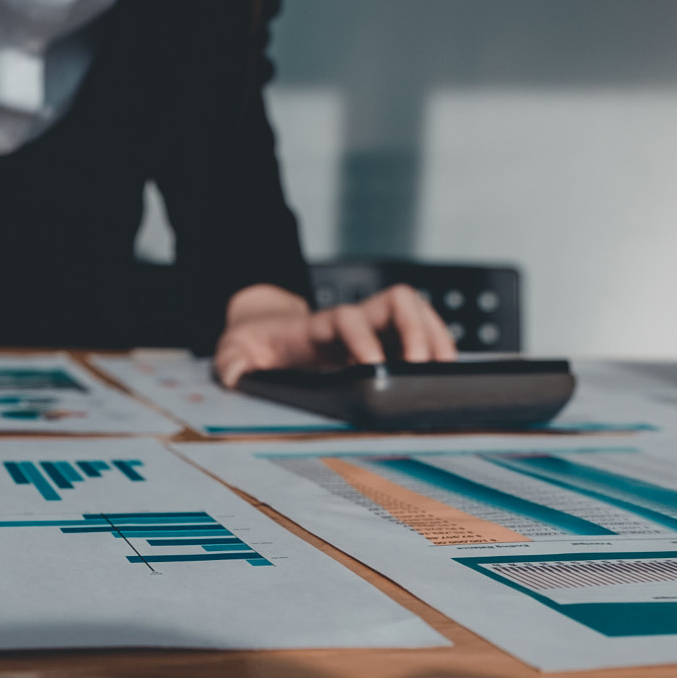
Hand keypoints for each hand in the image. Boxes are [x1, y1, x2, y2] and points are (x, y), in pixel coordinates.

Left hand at [213, 283, 457, 386]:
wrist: (266, 329)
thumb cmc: (256, 343)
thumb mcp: (235, 351)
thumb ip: (231, 362)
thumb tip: (236, 375)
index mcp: (318, 326)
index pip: (348, 319)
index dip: (364, 339)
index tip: (374, 365)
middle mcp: (352, 319)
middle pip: (398, 301)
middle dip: (416, 331)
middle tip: (424, 368)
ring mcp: (372, 325)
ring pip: (416, 311)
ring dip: (437, 336)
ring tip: (445, 370)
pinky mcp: (384, 338)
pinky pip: (421, 330)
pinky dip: (439, 346)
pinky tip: (444, 371)